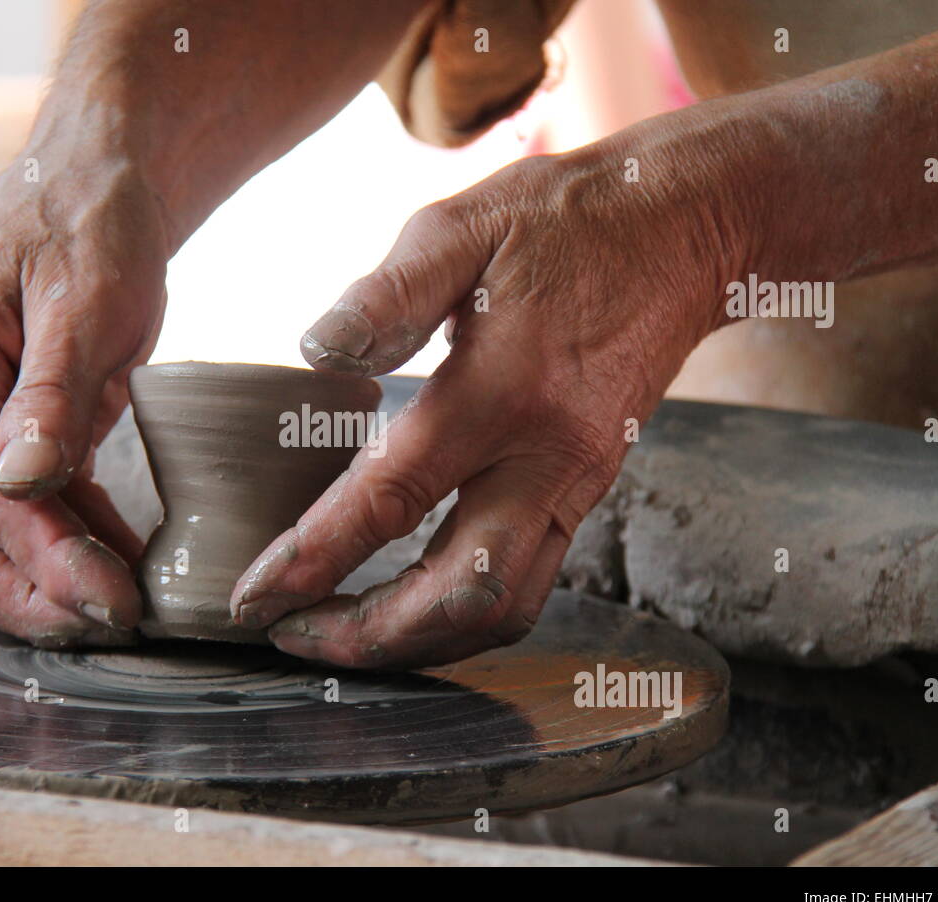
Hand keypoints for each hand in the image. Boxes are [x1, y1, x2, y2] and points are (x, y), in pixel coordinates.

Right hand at [0, 146, 170, 648]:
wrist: (96, 188)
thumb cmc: (87, 223)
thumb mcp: (82, 297)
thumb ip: (50, 391)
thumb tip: (22, 484)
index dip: (43, 555)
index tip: (113, 597)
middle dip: (32, 597)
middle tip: (119, 622)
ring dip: (53, 589)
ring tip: (130, 613)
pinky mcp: (4, 448)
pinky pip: (27, 522)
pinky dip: (72, 555)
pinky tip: (125, 573)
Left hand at [231, 142, 744, 667]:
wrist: (684, 230)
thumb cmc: (563, 222)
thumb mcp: (462, 226)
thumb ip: (386, 294)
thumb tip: (313, 350)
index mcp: (500, 390)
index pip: (391, 499)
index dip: (314, 559)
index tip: (254, 599)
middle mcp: (546, 457)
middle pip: (459, 596)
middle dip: (368, 637)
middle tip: (290, 638)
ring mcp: (576, 484)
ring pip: (501, 609)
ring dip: (418, 643)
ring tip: (343, 637)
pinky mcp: (587, 492)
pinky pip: (526, 585)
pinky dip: (460, 616)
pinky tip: (409, 604)